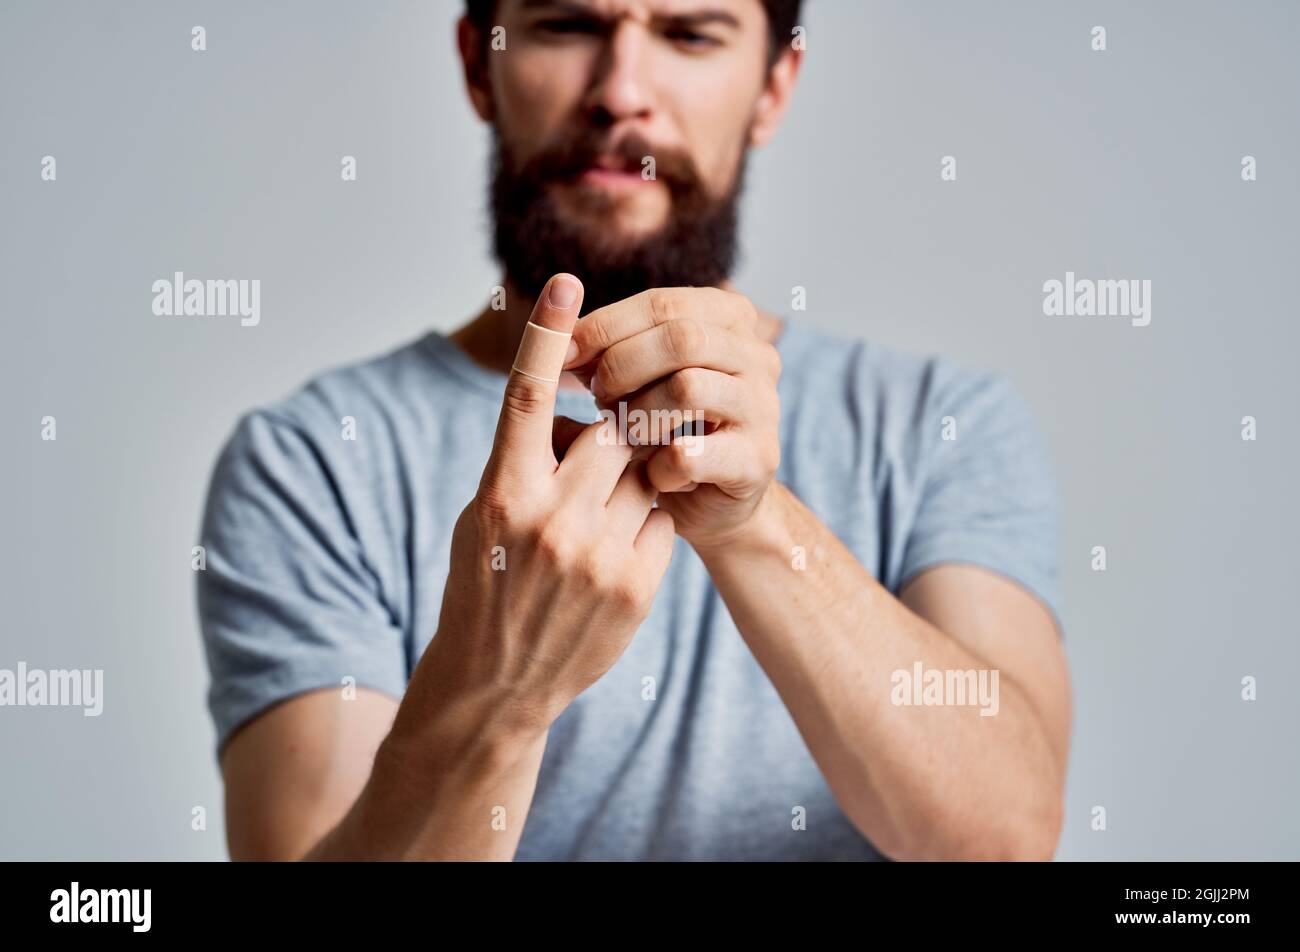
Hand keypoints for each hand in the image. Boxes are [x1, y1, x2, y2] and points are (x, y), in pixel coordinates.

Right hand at [393, 274, 676, 747]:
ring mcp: (596, 555)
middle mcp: (548, 519)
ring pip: (644, 470)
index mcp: (500, 493)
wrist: (496, 684)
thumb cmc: (484, 586)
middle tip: (623, 424)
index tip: (567, 283)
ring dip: (637, 471)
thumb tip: (575, 412)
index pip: (524, 397)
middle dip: (623, 421)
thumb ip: (527, 462)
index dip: (548, 334)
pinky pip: (662, 517)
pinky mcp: (636, 586)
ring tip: (606, 502)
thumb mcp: (483, 517)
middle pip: (613, 429)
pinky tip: (620, 544)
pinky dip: (649, 516)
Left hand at [565, 287, 781, 550]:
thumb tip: (556, 338)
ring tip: (623, 435)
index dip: (606, 325)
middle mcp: (757, 356)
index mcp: (729, 319)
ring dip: (639, 414)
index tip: (563, 353)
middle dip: (623, 366)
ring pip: (689, 388)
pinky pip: (693, 454)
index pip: (662, 304)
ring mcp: (763, 408)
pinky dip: (657, 466)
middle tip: (597, 397)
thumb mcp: (632, 380)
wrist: (707, 503)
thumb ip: (603, 353)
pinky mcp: (757, 461)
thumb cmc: (661, 431)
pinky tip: (650, 474)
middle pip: (682, 338)